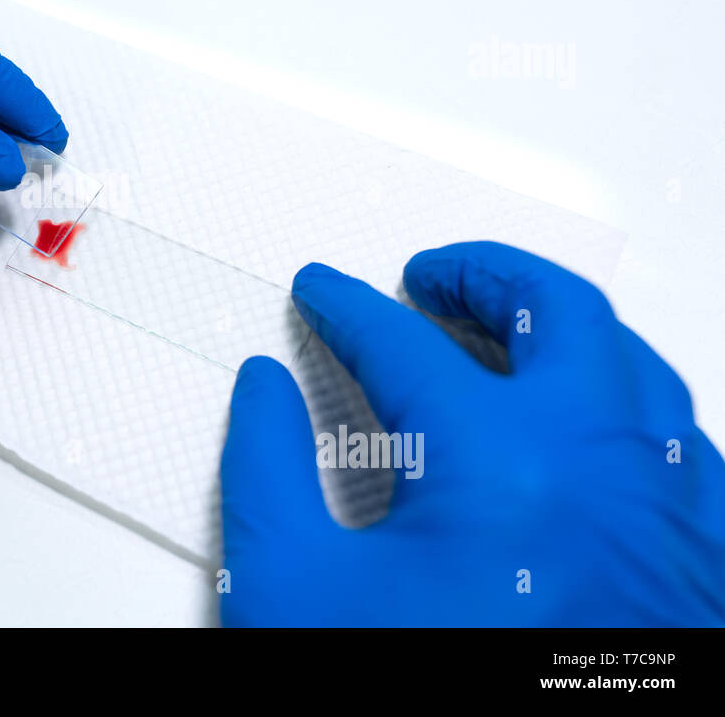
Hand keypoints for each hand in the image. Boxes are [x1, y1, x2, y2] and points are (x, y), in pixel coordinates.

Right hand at [220, 241, 724, 625]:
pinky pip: (680, 433)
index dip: (346, 306)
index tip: (323, 293)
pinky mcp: (703, 557)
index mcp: (499, 466)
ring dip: (558, 324)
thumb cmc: (422, 695)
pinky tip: (584, 416)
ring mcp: (669, 510)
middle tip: (427, 273)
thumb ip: (264, 470)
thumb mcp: (295, 595)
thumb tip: (263, 387)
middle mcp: (605, 467)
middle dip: (478, 270)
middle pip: (551, 310)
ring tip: (502, 325)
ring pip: (632, 359)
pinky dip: (624, 396)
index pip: (402, 342)